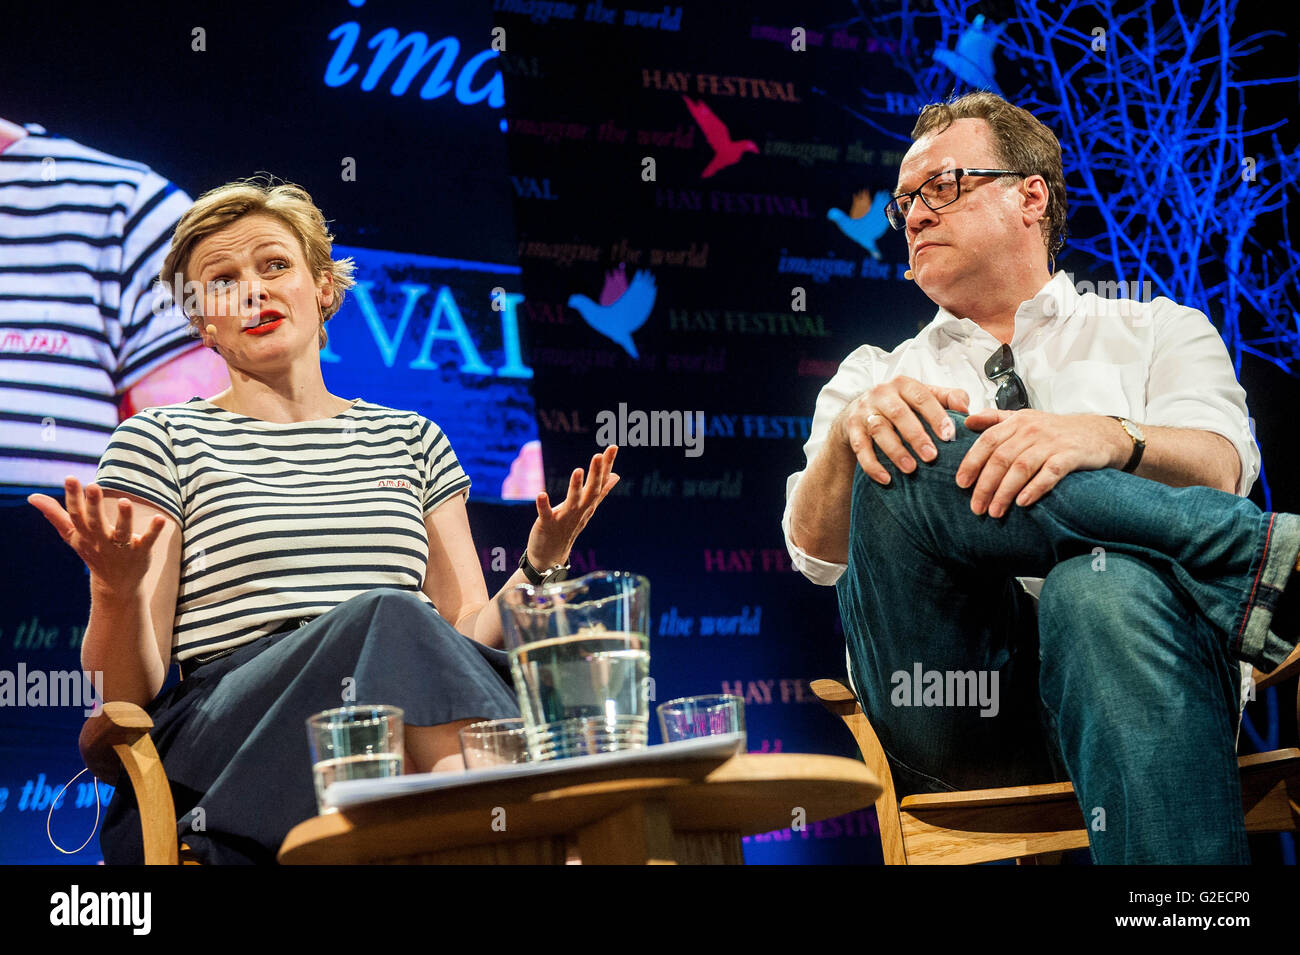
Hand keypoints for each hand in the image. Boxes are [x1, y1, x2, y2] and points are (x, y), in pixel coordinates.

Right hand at [28, 478, 165, 593]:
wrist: (115, 584)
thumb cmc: (93, 552)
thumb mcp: (73, 536)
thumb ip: (56, 515)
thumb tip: (32, 496)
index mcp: (85, 535)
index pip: (76, 515)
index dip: (73, 497)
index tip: (70, 478)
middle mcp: (101, 541)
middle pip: (96, 523)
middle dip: (93, 505)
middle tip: (92, 485)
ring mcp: (121, 548)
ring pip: (122, 533)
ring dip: (123, 518)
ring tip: (125, 501)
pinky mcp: (141, 552)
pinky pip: (147, 541)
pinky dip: (153, 531)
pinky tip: (160, 518)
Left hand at [526, 445, 619, 567]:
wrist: (550, 555)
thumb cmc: (568, 528)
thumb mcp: (587, 508)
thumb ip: (601, 491)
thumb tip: (616, 475)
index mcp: (588, 504)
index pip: (600, 482)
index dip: (607, 465)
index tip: (613, 447)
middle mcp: (579, 510)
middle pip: (591, 491)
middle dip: (595, 474)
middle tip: (598, 455)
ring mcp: (564, 518)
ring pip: (572, 502)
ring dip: (575, 487)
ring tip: (578, 470)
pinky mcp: (547, 525)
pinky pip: (545, 514)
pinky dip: (543, 505)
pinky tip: (541, 494)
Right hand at [836, 375, 970, 483]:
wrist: (860, 411)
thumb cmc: (901, 406)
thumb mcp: (925, 396)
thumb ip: (949, 398)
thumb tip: (966, 410)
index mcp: (903, 384)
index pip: (922, 397)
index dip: (936, 416)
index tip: (949, 436)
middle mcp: (881, 394)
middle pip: (898, 413)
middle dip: (915, 436)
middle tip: (931, 456)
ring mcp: (864, 411)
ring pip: (878, 429)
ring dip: (895, 451)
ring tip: (911, 469)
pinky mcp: (852, 429)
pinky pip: (860, 448)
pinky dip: (872, 465)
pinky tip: (886, 478)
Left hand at [957, 410, 1126, 516]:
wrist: (1100, 433)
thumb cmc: (1056, 430)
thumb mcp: (1025, 418)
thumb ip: (995, 419)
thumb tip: (967, 422)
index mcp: (1017, 421)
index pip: (987, 441)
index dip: (972, 463)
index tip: (961, 484)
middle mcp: (1032, 430)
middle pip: (1001, 458)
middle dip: (985, 485)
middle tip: (976, 507)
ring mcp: (1052, 442)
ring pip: (1021, 468)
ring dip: (1005, 492)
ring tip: (995, 511)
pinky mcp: (1071, 456)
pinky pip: (1050, 473)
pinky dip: (1034, 488)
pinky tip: (1022, 502)